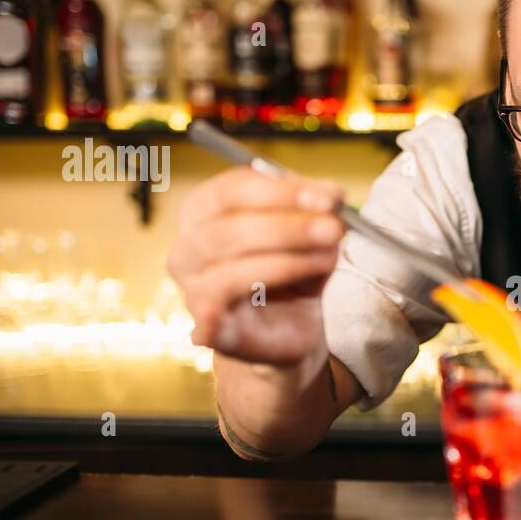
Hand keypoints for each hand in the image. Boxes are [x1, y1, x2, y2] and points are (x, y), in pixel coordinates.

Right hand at [167, 167, 343, 365]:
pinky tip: (263, 298)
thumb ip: (316, 213)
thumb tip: (331, 197)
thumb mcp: (310, 236)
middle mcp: (188, 247)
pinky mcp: (207, 328)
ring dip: (287, 262)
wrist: (289, 329)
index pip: (232, 190)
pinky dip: (238, 306)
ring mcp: (193, 290)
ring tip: (327, 259)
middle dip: (287, 226)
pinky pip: (218, 313)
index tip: (329, 197)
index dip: (282, 191)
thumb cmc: (291, 272)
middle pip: (229, 228)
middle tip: (332, 227)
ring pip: (230, 270)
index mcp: (205, 210)